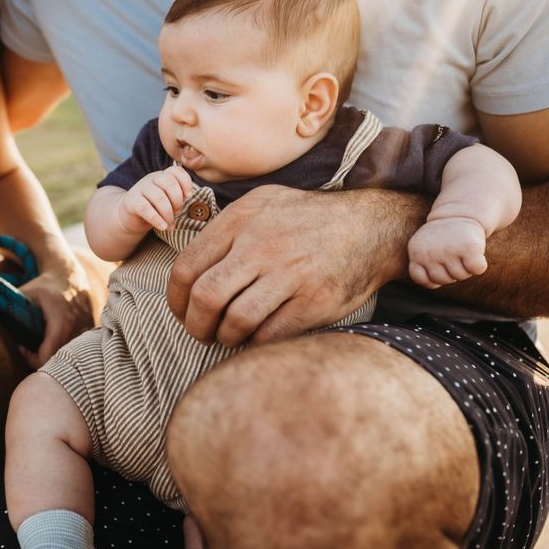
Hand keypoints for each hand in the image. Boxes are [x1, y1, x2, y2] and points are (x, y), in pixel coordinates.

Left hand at [19, 260, 94, 366]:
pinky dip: (63, 349)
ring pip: (67, 356)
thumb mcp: (26, 292)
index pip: (45, 358)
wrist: (70, 277)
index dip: (30, 358)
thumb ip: (11, 308)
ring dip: (52, 354)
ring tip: (40, 343)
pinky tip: (53, 338)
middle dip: (40, 358)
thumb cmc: (44, 286)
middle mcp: (76, 330)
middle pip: (57, 361)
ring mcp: (85, 332)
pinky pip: (75, 350)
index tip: (22, 346)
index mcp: (60, 323)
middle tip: (29, 347)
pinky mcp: (89, 333)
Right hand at [119, 165, 193, 232]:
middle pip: (169, 183)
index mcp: (161, 177)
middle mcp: (150, 179)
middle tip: (177, 213)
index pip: (176, 171)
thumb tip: (186, 203)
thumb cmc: (153, 209)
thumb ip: (177, 199)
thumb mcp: (167, 202)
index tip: (189, 196)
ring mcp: (139, 189)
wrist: (129, 217)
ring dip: (168, 213)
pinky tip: (163, 227)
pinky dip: (157, 219)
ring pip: (159, 197)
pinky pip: (146, 209)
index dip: (186, 182)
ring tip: (170, 224)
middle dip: (177, 201)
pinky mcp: (131, 202)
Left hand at [167, 185, 422, 346]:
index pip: (186, 267)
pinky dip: (254, 344)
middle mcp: (261, 244)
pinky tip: (255, 339)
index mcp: (241, 219)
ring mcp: (289, 273)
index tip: (181, 312)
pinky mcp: (314, 300)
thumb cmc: (307, 219)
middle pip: (205, 297)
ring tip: (227, 337)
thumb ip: (224, 229)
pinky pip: (268, 335)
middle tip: (200, 333)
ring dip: (224, 337)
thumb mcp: (262, 204)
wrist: (372, 226)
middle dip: (195, 325)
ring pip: (235, 321)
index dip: (176, 299)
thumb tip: (188, 268)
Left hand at [408, 216, 487, 288]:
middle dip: (451, 272)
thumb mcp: (423, 248)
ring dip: (465, 268)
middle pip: (443, 280)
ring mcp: (448, 250)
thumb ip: (422, 265)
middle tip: (453, 255)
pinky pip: (476, 269)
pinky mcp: (469, 248)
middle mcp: (429, 252)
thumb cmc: (442, 238)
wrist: (459, 214)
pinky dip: (479, 265)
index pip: (421, 279)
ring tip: (462, 252)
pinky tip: (475, 254)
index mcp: (416, 252)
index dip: (432, 277)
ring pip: (461, 276)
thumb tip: (432, 284)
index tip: (438, 266)